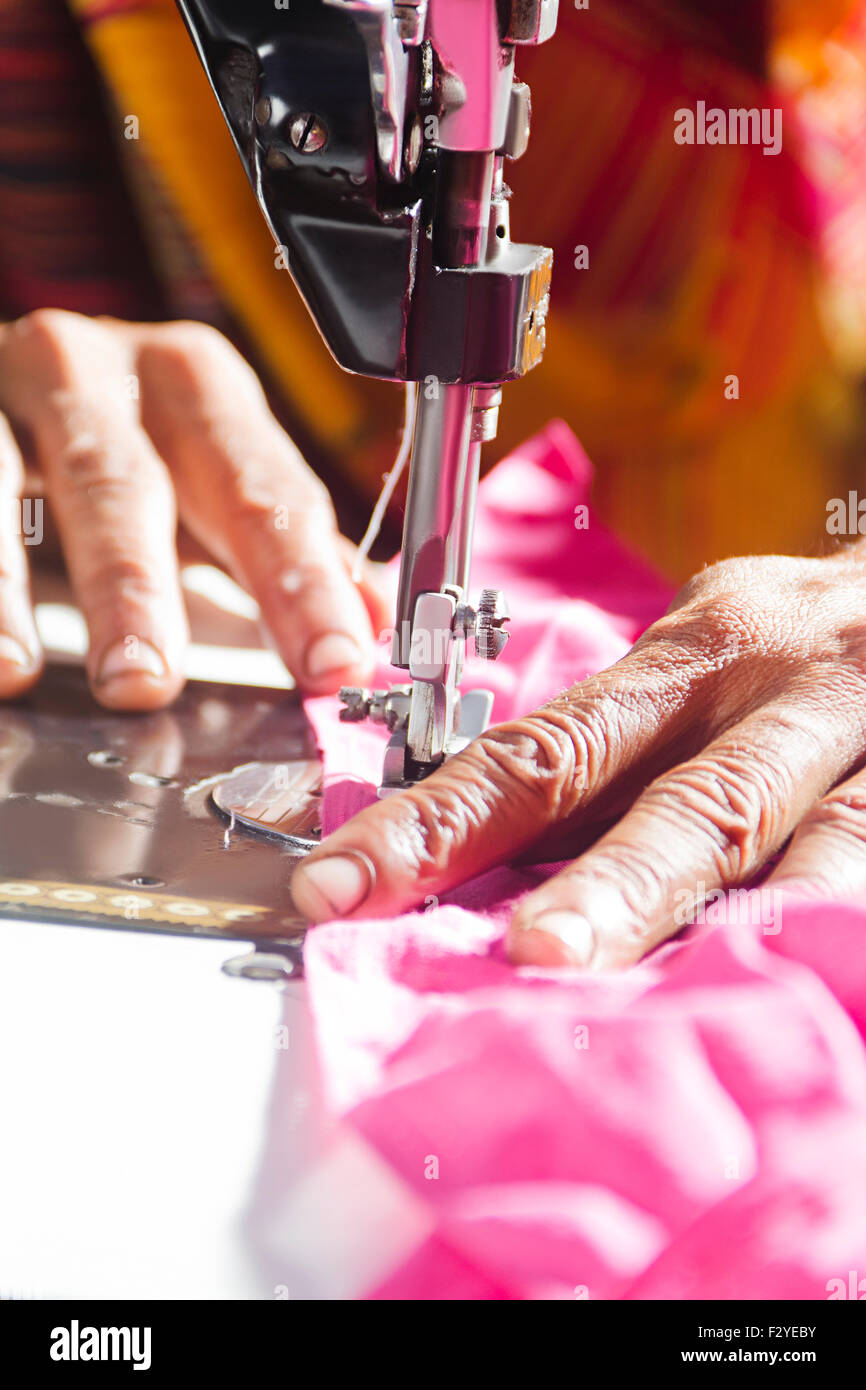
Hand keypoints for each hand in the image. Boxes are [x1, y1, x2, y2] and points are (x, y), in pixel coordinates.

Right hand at [0, 310, 383, 707]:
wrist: (7, 385)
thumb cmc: (125, 450)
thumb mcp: (206, 492)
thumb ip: (284, 556)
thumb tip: (377, 620)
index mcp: (200, 388)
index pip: (264, 492)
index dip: (301, 582)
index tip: (330, 662)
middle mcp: (106, 368)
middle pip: (130, 483)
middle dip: (140, 587)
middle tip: (147, 682)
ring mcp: (12, 379)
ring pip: (7, 481)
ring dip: (10, 582)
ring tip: (17, 667)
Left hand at [291, 549, 865, 966]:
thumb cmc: (800, 645)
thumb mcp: (707, 656)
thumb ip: (621, 744)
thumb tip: (495, 851)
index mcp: (696, 652)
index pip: (555, 743)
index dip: (446, 817)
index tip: (343, 884)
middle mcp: (779, 696)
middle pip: (685, 801)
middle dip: (601, 887)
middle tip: (523, 959)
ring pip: (800, 847)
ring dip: (716, 927)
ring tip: (640, 993)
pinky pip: (865, 878)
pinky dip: (818, 932)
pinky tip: (765, 991)